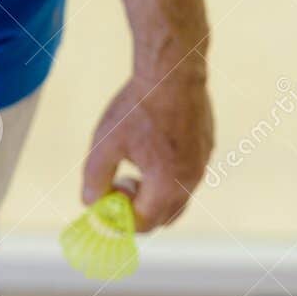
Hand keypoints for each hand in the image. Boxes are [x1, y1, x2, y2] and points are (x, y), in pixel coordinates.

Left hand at [83, 72, 213, 231]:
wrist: (173, 72)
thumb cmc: (138, 107)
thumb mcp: (106, 142)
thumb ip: (95, 177)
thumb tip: (89, 202)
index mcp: (167, 185)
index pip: (144, 223)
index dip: (120, 217)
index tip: (106, 195)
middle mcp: (191, 181)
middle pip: (165, 216)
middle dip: (139, 209)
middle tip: (120, 184)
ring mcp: (203, 164)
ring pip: (179, 196)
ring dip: (155, 192)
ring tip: (135, 163)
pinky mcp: (207, 147)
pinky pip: (189, 173)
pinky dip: (170, 174)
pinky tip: (153, 145)